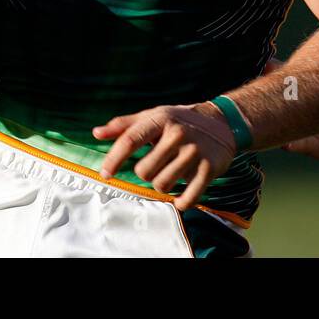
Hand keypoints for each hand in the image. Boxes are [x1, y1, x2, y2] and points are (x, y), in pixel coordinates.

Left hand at [93, 103, 236, 210]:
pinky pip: (188, 197)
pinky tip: (180, 198)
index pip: (130, 140)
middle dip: (146, 174)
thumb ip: (124, 125)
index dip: (114, 160)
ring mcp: (194, 151)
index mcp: (160, 119)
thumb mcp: (153, 116)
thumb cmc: (179, 121)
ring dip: (162, 185)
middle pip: (144, 171)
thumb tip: (96, 133)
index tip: (105, 174)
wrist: (222, 122)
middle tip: (157, 166)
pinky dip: (181, 202)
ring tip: (170, 174)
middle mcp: (178, 133)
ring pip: (162, 185)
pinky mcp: (209, 168)